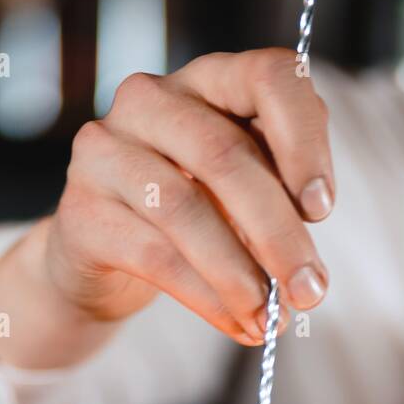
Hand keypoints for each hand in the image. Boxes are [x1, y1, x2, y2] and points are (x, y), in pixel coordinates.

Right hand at [44, 48, 332, 340]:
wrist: (104, 257)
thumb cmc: (194, 214)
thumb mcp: (245, 194)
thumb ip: (279, 201)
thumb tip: (303, 269)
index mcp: (209, 79)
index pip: (269, 77)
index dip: (305, 142)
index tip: (323, 211)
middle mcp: (149, 98)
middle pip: (225, 156)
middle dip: (279, 235)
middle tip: (310, 294)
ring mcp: (106, 149)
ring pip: (186, 209)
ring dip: (241, 276)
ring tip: (273, 320)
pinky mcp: (81, 209)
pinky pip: (155, 256)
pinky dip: (207, 299)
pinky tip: (239, 326)